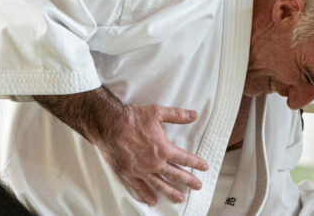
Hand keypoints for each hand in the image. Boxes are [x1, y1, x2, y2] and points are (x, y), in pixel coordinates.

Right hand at [35, 89, 207, 206]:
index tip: (204, 167)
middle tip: (198, 186)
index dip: (196, 163)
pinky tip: (151, 201)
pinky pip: (139, 188)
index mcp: (163, 149)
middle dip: (188, 181)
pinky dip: (145, 196)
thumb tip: (193, 115)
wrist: (109, 126)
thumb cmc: (133, 119)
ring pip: (159, 185)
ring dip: (171, 193)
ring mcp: (141, 171)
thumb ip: (177, 115)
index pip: (184, 159)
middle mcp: (154, 164)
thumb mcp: (158, 112)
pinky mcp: (128, 174)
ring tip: (180, 199)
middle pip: (175, 175)